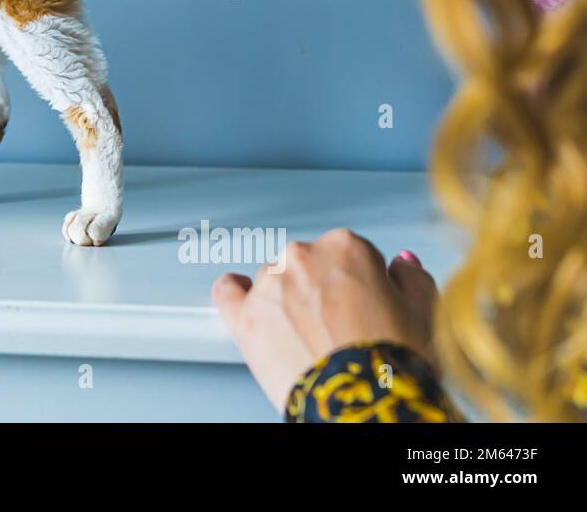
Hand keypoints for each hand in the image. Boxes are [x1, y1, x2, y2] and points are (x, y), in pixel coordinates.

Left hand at [211, 228, 437, 412]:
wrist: (362, 405)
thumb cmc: (391, 364)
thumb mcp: (424, 313)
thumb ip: (411, 277)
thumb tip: (402, 264)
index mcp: (346, 247)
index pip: (351, 253)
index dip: (360, 284)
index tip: (364, 304)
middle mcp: (302, 257)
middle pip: (309, 265)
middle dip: (323, 291)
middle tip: (341, 327)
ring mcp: (268, 286)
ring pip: (274, 281)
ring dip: (287, 301)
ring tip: (311, 339)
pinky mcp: (244, 317)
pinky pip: (228, 292)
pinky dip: (235, 294)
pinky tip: (245, 301)